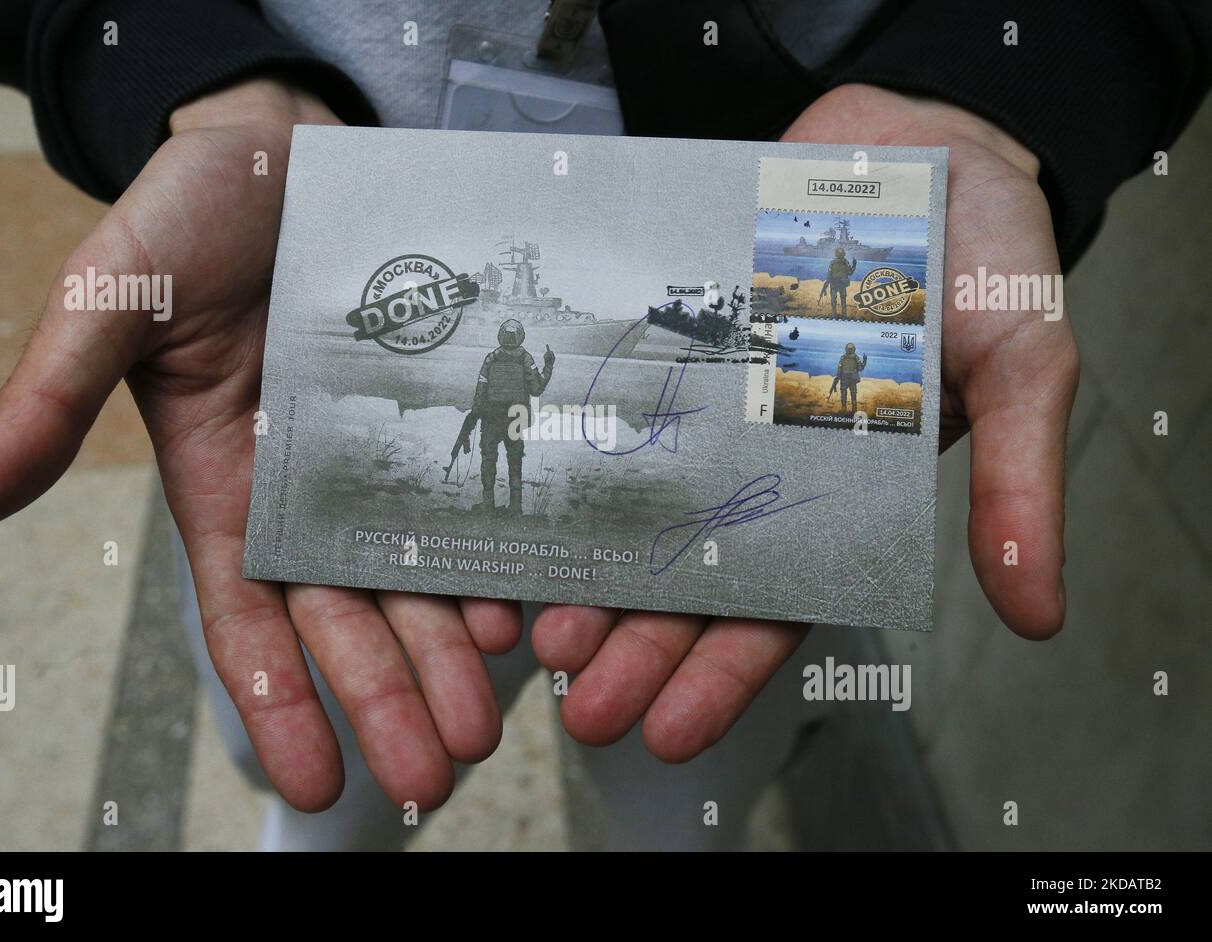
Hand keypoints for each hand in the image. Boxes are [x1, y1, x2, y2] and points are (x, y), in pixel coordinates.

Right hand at [0, 78, 519, 811]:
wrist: (279, 153)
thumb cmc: (184, 221)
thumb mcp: (109, 303)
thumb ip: (51, 401)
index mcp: (222, 491)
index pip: (248, 621)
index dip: (278, 701)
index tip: (312, 781)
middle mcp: (304, 494)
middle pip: (347, 621)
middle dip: (386, 702)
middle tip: (431, 777)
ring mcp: (373, 460)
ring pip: (413, 580)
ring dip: (447, 656)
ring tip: (482, 723)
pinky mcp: (430, 417)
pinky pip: (462, 503)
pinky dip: (487, 559)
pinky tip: (519, 606)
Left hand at [531, 84, 1076, 760]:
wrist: (918, 138)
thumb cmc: (981, 260)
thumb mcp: (1023, 365)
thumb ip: (1022, 482)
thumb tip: (1039, 611)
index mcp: (841, 495)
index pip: (779, 605)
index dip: (724, 671)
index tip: (670, 727)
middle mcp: (763, 464)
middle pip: (690, 579)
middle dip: (636, 647)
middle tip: (579, 703)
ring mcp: (710, 405)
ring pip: (637, 507)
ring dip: (592, 574)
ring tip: (541, 633)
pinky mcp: (672, 338)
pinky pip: (612, 406)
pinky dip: (576, 457)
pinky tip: (528, 499)